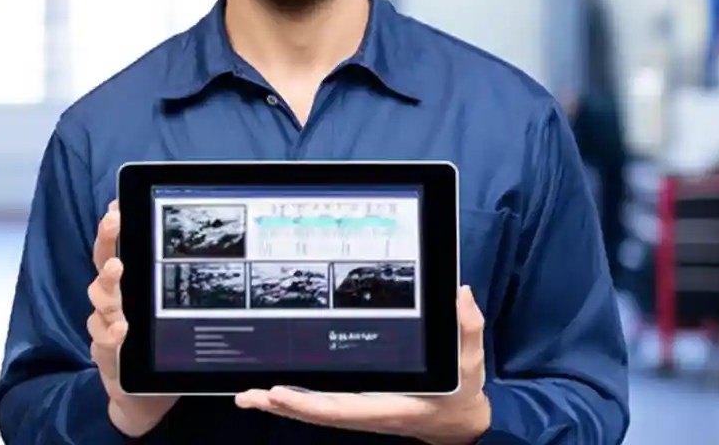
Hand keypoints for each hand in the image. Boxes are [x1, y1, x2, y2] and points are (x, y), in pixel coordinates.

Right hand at [88, 200, 178, 437]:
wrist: (142, 395)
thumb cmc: (155, 343)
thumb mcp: (164, 309)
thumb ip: (169, 280)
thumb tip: (197, 237)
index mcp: (123, 284)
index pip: (111, 249)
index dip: (110, 229)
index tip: (115, 209)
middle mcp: (110, 301)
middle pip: (102, 269)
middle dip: (108, 252)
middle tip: (117, 243)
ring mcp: (105, 327)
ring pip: (100, 304)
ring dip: (108, 292)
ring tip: (120, 283)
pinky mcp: (106, 356)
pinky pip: (104, 342)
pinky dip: (112, 336)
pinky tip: (123, 330)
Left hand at [236, 286, 491, 444]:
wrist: (460, 425)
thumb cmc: (462, 395)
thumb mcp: (470, 363)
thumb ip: (467, 328)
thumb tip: (459, 292)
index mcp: (392, 406)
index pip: (342, 407)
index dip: (307, 403)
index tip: (278, 393)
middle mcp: (369, 413)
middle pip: (317, 413)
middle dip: (281, 405)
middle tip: (248, 394)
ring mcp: (359, 412)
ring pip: (313, 413)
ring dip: (280, 406)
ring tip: (248, 396)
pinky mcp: (355, 407)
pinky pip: (320, 407)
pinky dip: (293, 402)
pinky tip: (270, 394)